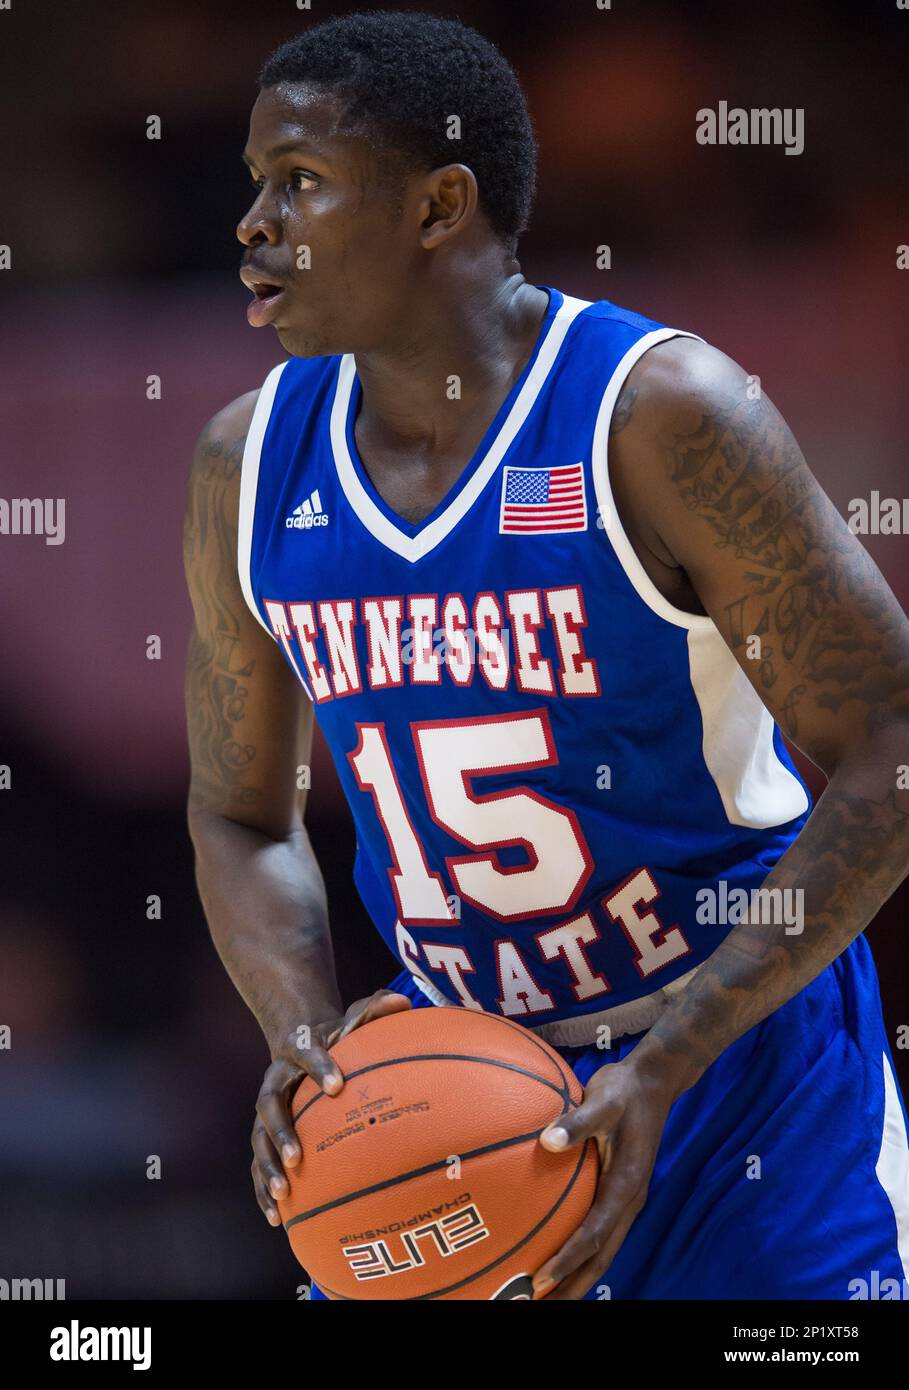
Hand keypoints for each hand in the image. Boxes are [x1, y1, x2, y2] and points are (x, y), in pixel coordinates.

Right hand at [250, 989, 411, 1224]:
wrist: (298, 1042)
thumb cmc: (336, 1036)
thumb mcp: (353, 1019)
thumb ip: (375, 1009)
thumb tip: (404, 1002)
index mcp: (297, 1049)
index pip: (306, 1054)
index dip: (320, 1067)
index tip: (337, 1086)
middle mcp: (275, 1080)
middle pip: (268, 1106)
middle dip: (281, 1132)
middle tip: (297, 1157)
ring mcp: (266, 1110)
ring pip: (257, 1140)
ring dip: (267, 1167)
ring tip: (283, 1194)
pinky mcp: (264, 1134)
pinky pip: (258, 1164)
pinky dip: (263, 1189)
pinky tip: (276, 1218)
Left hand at [532, 1053, 678, 1298]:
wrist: (655, 1082)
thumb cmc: (625, 1090)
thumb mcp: (604, 1098)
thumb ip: (578, 1121)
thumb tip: (547, 1140)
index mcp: (626, 1185)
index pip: (594, 1235)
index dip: (568, 1260)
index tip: (540, 1280)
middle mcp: (628, 1201)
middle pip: (600, 1257)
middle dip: (572, 1285)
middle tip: (538, 1305)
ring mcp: (626, 1199)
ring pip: (602, 1249)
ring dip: (576, 1275)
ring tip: (545, 1294)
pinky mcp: (619, 1191)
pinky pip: (599, 1231)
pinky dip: (579, 1251)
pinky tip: (554, 1251)